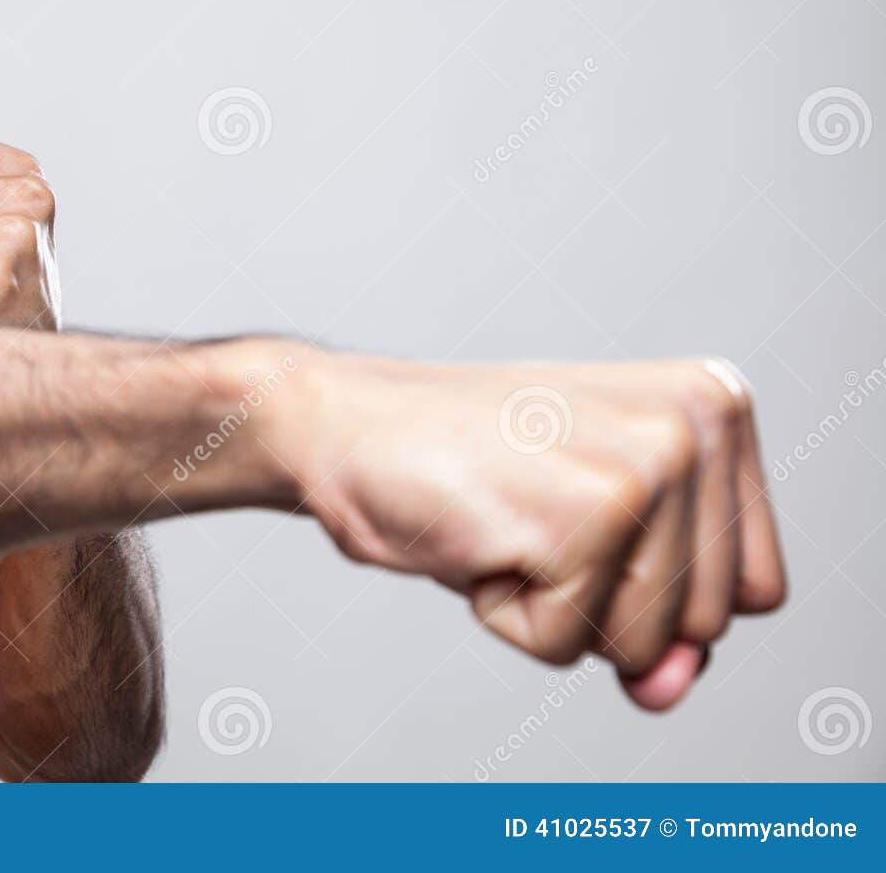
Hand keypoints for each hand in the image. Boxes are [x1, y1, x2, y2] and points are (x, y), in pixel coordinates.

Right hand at [270, 353, 785, 710]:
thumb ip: (660, 620)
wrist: (344, 425)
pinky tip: (478, 536)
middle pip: (707, 624)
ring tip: (505, 523)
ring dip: (556, 612)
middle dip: (605, 604)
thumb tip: (667, 687)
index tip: (582, 521)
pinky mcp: (587, 516)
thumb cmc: (461, 471)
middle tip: (530, 518)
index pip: (754, 589)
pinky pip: (570, 648)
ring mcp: (647, 466)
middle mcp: (695, 425)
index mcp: (714, 409)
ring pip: (644, 643)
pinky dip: (509, 618)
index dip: (660, 596)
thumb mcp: (591, 544)